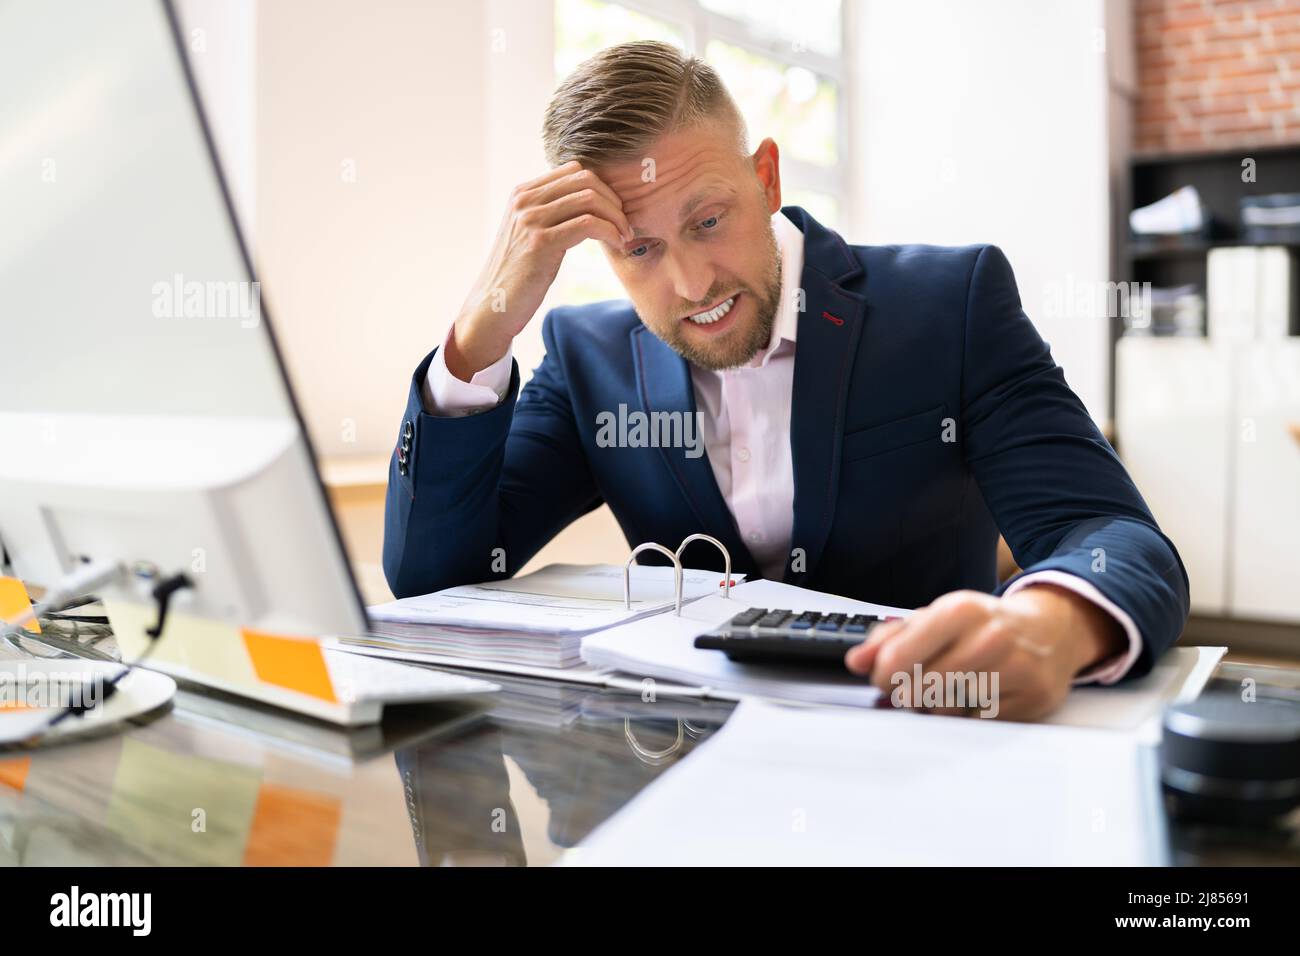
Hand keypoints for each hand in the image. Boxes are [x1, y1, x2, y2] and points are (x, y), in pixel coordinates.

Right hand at [445, 161, 633, 379]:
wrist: (493, 306)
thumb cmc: (518, 274)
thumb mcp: (529, 234)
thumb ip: (549, 213)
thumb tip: (588, 202)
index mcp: (522, 193)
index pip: (574, 170)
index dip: (602, 188)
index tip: (614, 212)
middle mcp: (524, 200)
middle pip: (585, 179)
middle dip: (613, 201)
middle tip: (625, 225)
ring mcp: (531, 220)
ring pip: (589, 199)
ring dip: (616, 217)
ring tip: (623, 237)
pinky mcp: (541, 243)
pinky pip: (588, 224)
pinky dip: (610, 231)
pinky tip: (616, 244)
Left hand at [844, 585, 1125, 720]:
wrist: (1050, 631)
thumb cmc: (983, 625)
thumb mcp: (937, 617)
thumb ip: (891, 637)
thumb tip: (856, 661)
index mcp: (960, 611)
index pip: (903, 654)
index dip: (884, 673)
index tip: (881, 677)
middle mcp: (989, 638)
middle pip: (922, 687)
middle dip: (908, 692)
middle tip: (912, 685)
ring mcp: (1014, 670)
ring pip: (947, 709)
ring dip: (936, 706)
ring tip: (947, 687)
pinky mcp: (1031, 699)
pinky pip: (977, 723)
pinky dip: (966, 717)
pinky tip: (973, 698)